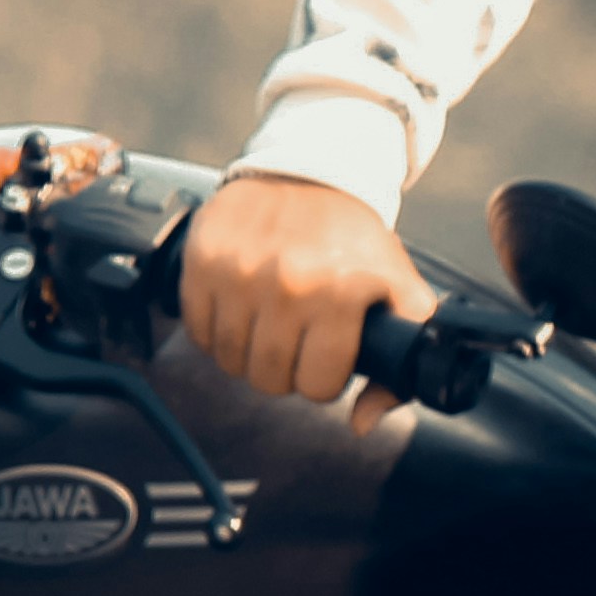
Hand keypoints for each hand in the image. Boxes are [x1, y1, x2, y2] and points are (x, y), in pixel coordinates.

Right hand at [177, 172, 425, 411]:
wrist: (308, 172)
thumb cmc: (353, 239)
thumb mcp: (398, 291)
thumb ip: (396, 366)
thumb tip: (363, 422)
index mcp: (341, 293)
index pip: (316, 385)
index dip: (322, 377)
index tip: (325, 355)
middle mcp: (289, 283)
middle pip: (268, 379)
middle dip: (283, 370)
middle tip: (294, 341)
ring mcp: (240, 272)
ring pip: (229, 360)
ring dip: (247, 352)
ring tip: (268, 322)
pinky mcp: (203, 259)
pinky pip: (198, 330)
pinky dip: (215, 329)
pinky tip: (239, 305)